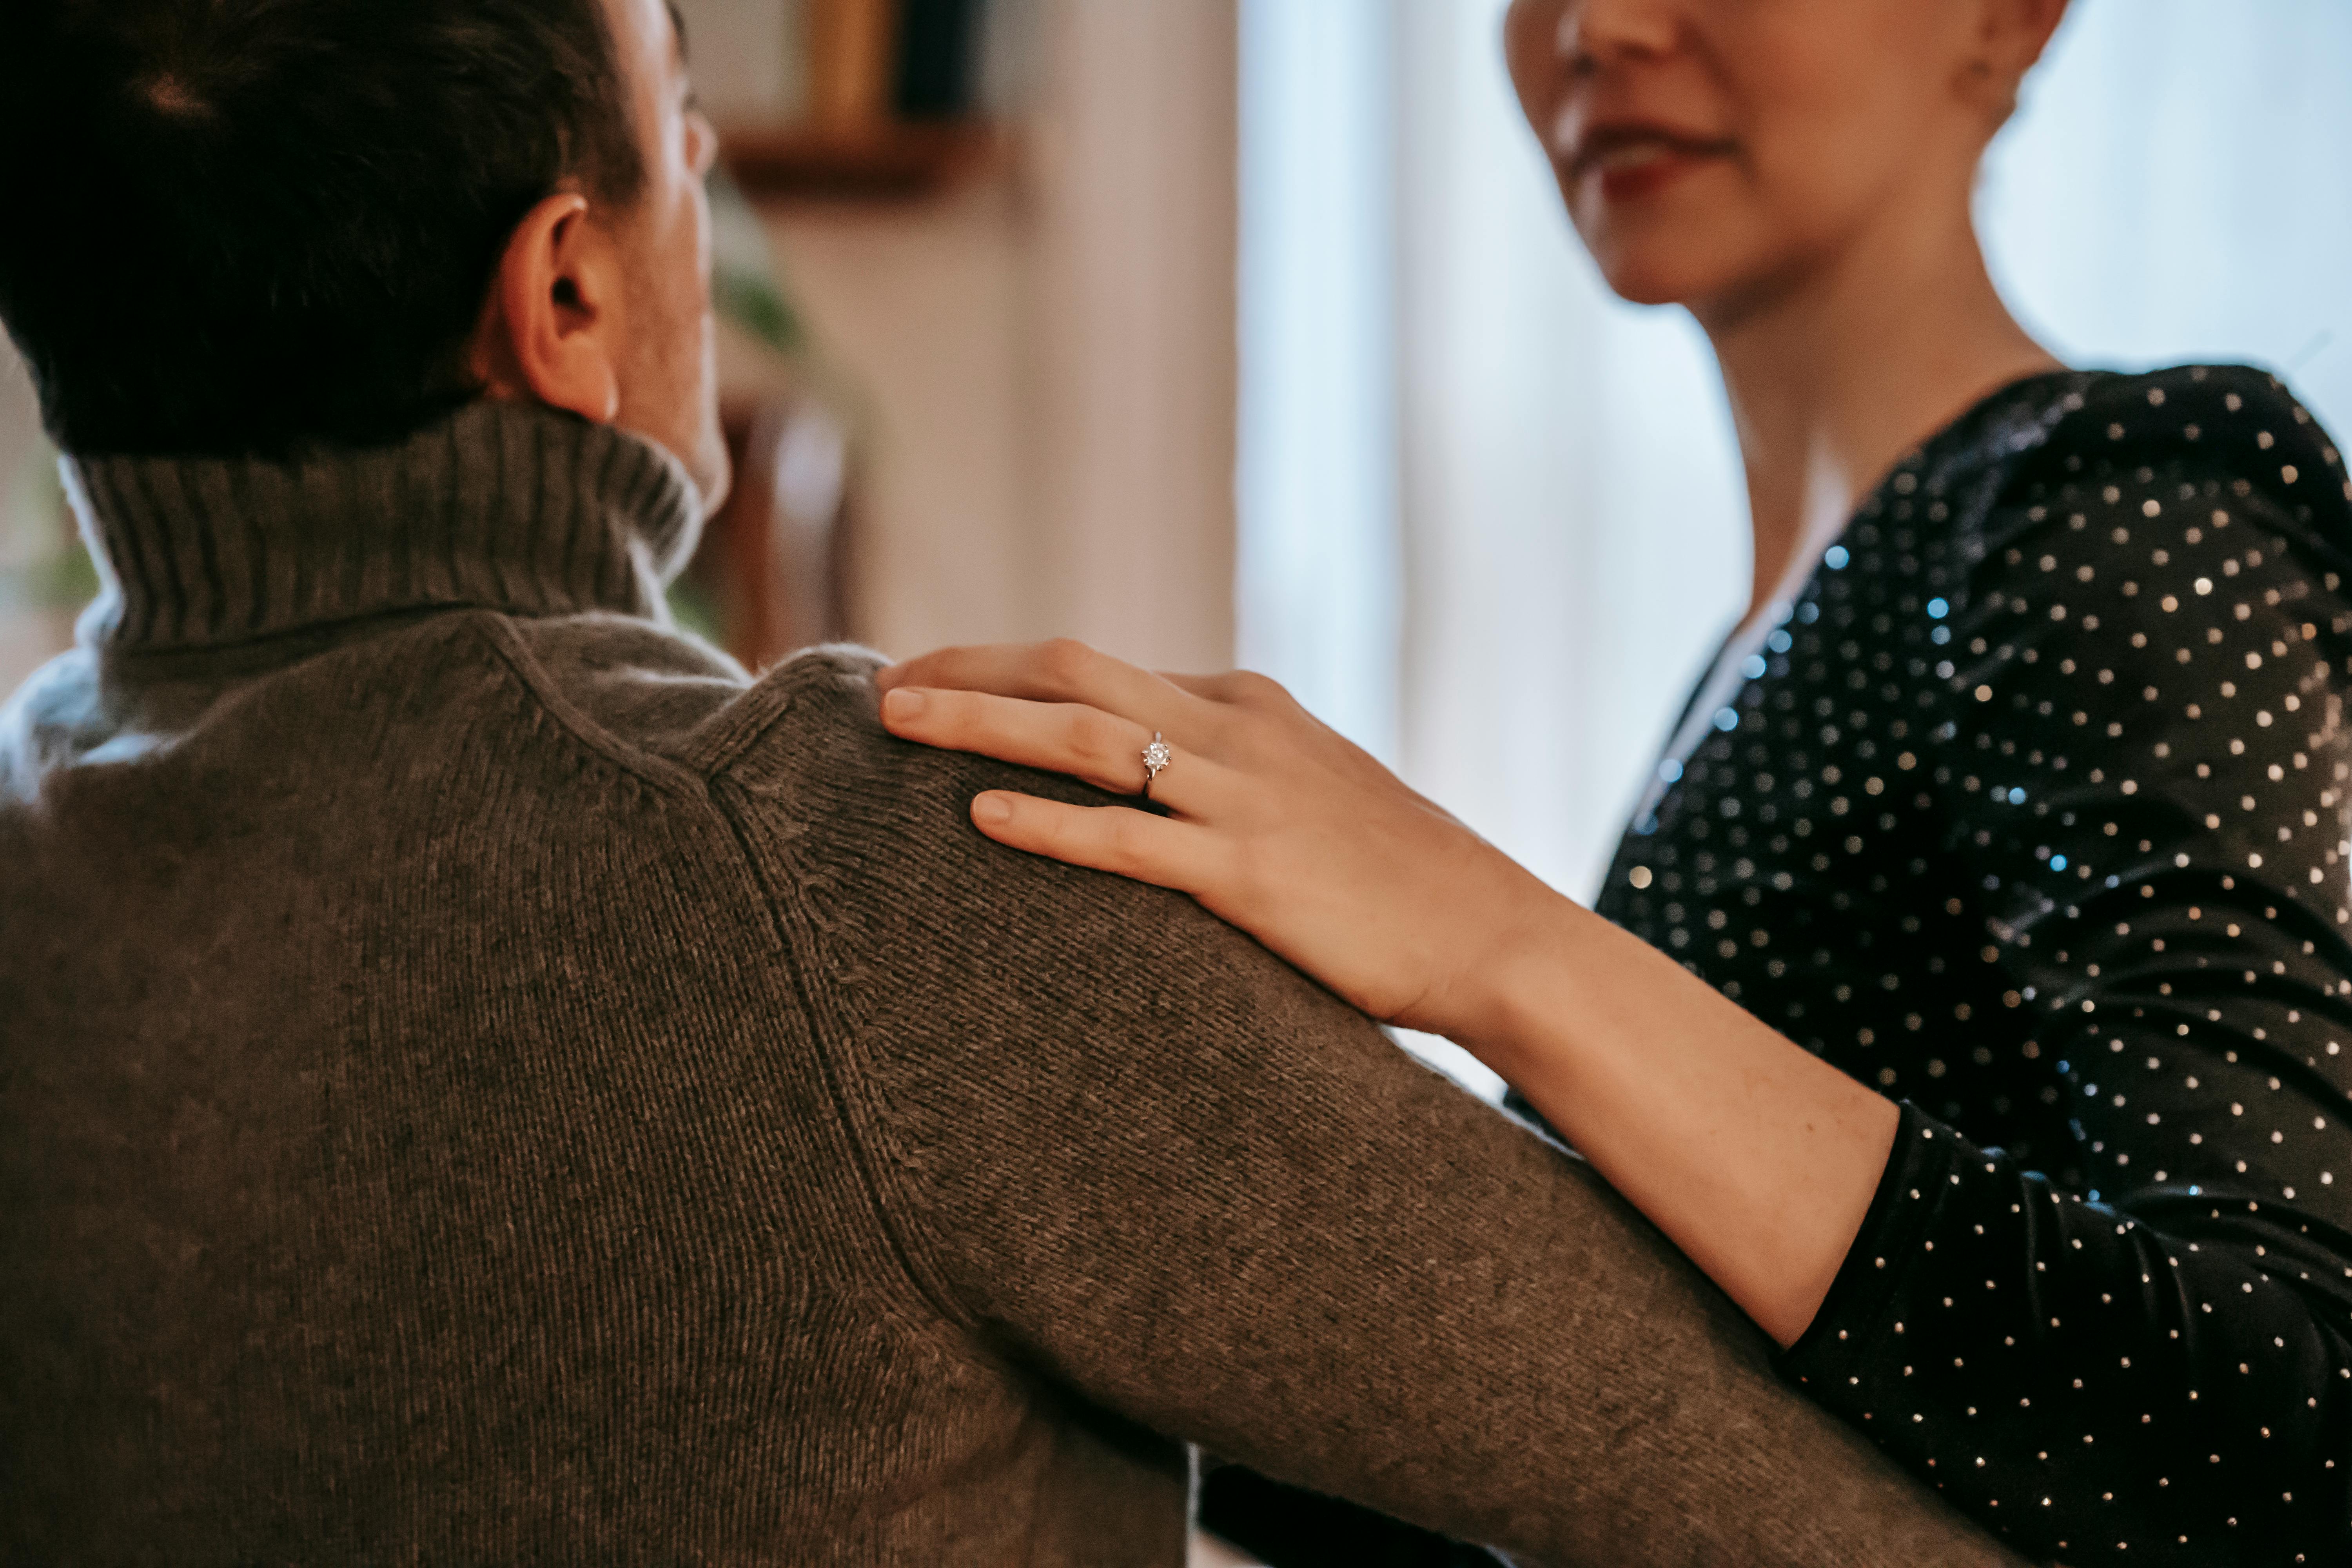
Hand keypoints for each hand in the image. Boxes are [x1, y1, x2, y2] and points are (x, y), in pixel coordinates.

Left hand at [876, 639, 1567, 1042]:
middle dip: (972, 670)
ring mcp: (1243, 800)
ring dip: (981, 723)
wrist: (1492, 933)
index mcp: (1251, 707)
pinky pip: (1127, 841)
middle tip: (885, 682)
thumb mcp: (1315, 791)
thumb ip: (1238, 771)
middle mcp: (1238, 733)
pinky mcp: (1249, 876)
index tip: (943, 676)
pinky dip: (1046, 823)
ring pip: (1085, 738)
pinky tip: (979, 817)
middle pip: (1076, 674)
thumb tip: (1162, 776)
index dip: (1013, 669)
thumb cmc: (1403, 876)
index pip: (1109, 667)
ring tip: (896, 720)